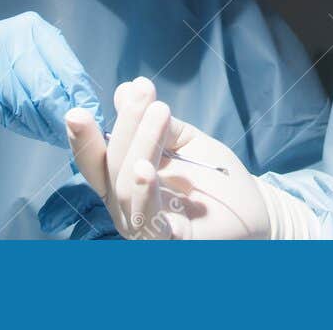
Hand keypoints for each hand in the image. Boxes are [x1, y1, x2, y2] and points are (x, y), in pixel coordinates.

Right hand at [0, 11, 101, 145]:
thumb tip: (87, 110)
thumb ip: (58, 77)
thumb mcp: (31, 59)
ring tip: (53, 136)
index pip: (68, 67)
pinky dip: (19, 125)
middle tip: (74, 136)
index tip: (92, 120)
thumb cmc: (0, 67)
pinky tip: (28, 130)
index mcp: (33, 28)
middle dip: (63, 117)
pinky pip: (2, 111)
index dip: (82, 99)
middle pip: (47, 87)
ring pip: (25, 103)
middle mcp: (9, 35)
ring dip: (42, 126)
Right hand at [66, 77, 293, 238]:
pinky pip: (147, 221)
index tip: (78, 111)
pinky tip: (145, 169)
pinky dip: (142, 193)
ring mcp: (143, 228)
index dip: (84, 139)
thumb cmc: (214, 179)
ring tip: (157, 113)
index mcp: (124, 181)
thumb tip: (127, 89)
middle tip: (146, 95)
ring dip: (140, 145)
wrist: (254, 211)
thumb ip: (155, 121)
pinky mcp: (166, 242)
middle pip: (111, 167)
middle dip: (127, 125)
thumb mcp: (186, 140)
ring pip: (124, 188)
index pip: (96, 161)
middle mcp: (125, 207)